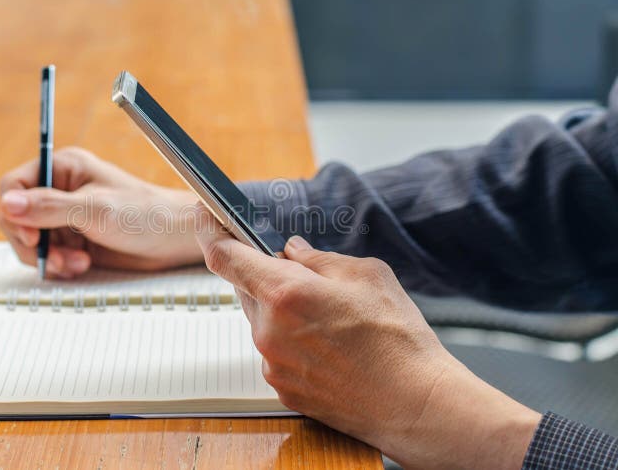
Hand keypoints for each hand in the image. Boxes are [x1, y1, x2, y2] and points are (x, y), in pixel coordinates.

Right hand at [0, 147, 203, 277]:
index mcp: (64, 167)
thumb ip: (50, 207)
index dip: (15, 213)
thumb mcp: (94, 210)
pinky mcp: (74, 239)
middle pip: (17, 217)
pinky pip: (48, 254)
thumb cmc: (144, 214)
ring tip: (76, 263)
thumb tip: (8, 203)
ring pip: (30, 240)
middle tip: (57, 258)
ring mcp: (65, 216)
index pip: (13, 185)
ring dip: (48, 257)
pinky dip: (58, 265)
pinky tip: (81, 265)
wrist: (173, 238)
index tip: (30, 236)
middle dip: (33, 243)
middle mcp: (60, 189)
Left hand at [193, 206, 540, 469]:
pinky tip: (328, 345)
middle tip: (306, 279)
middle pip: (246, 287)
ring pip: (261, 320)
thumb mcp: (365, 274)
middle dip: (267, 276)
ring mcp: (272, 362)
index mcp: (285, 292)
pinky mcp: (281, 387)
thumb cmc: (397, 340)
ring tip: (329, 319)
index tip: (207, 218)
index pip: (224, 255)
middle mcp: (269, 329)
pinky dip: (290, 340)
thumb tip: (293, 251)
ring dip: (281, 311)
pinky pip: (273, 350)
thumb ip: (318, 258)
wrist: (415, 403)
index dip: (210, 231)